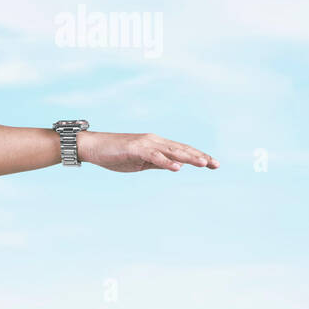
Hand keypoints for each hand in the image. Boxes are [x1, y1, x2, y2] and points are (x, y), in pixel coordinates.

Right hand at [77, 132, 218, 172]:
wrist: (92, 146)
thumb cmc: (114, 154)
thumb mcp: (139, 162)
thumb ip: (157, 163)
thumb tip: (175, 166)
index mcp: (156, 144)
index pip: (181, 150)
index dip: (198, 156)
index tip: (213, 164)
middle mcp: (154, 141)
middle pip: (181, 149)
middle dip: (199, 156)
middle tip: (216, 164)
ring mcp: (145, 143)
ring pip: (171, 151)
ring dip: (188, 157)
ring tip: (203, 163)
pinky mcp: (135, 148)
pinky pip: (154, 156)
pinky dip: (166, 161)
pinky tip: (177, 168)